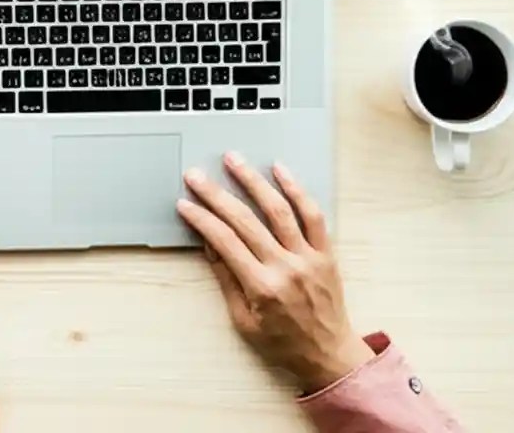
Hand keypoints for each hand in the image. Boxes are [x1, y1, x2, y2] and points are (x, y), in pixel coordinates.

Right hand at [177, 155, 373, 392]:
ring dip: (253, 181)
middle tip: (196, 176)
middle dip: (216, 195)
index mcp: (261, 287)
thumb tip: (209, 243)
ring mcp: (308, 258)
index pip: (224, 242)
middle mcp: (285, 268)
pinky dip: (297, 190)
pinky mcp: (326, 253)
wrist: (328, 355)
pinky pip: (313, 215)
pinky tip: (280, 170)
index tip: (184, 204)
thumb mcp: (243, 320)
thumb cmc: (282, 343)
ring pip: (279, 210)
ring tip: (233, 160)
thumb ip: (226, 279)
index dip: (201, 219)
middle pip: (245, 221)